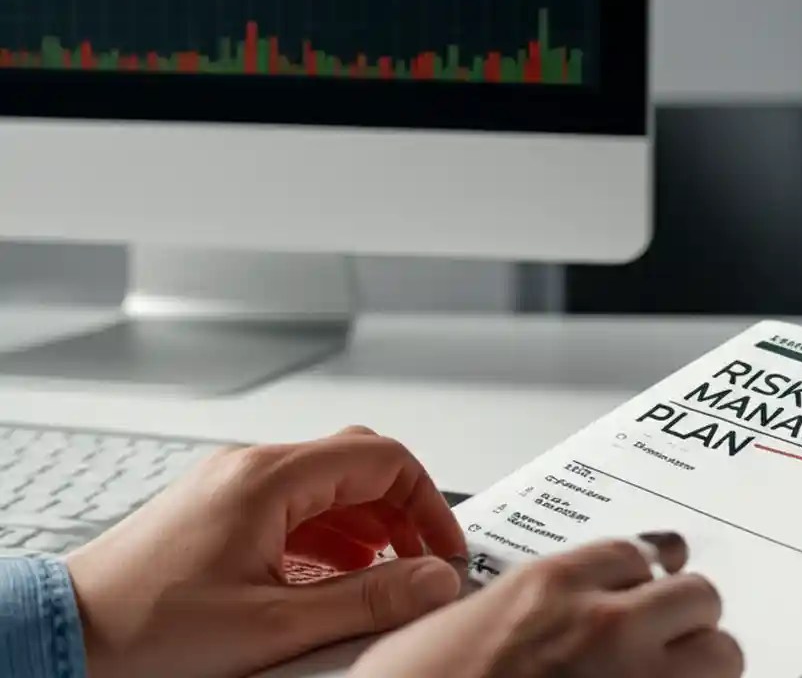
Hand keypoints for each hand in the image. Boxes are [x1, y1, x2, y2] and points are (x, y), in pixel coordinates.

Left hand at [66, 426, 468, 677]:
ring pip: (326, 485)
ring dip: (367, 526)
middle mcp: (250, 468)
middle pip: (357, 465)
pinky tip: (335, 577)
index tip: (443, 549)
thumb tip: (434, 580)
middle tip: (421, 565)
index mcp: (268, 479)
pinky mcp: (218, 509)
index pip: (381, 460)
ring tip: (385, 578)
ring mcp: (231, 485)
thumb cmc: (147, 629)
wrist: (64, 635)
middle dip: (401, 512)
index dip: (427, 503)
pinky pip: (293, 505)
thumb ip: (368, 600)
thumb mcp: (275, 625)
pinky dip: (330, 534)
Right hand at [352, 535, 744, 677]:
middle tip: (669, 643)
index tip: (654, 587)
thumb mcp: (447, 629)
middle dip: (686, 621)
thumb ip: (508, 607)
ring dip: (703, 666)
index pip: (639, 553)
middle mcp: (603, 627)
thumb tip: (531, 612)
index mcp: (549, 588)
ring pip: (721, 654)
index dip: (647, 578)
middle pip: (697, 595)